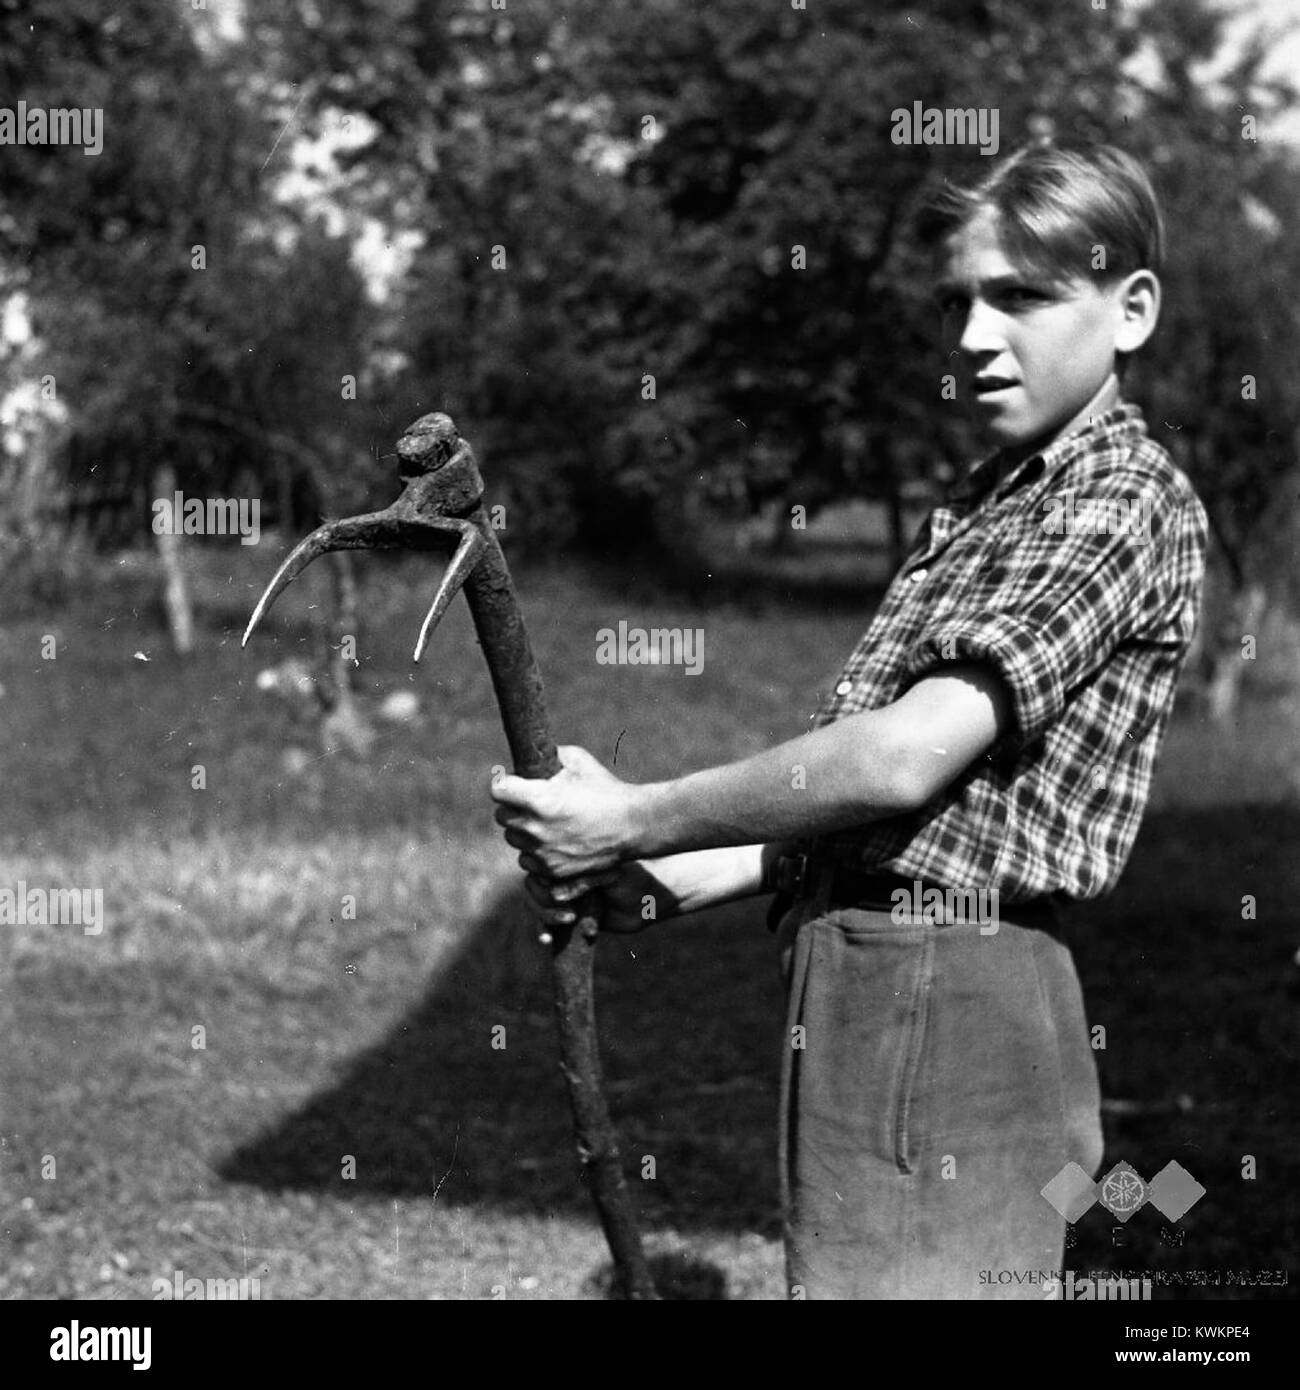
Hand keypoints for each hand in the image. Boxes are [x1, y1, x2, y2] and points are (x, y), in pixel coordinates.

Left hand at [490, 745, 642, 877]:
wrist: (633, 826)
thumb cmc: (606, 789)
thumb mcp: (578, 761)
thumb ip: (549, 757)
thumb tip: (531, 758)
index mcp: (539, 799)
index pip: (498, 790)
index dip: (505, 784)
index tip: (513, 784)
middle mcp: (535, 828)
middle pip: (502, 817)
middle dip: (514, 807)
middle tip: (532, 803)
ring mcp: (542, 853)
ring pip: (515, 840)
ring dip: (524, 831)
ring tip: (548, 823)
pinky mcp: (552, 871)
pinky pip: (529, 861)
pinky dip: (537, 853)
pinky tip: (556, 841)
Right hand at [521, 858, 682, 934]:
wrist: (651, 900)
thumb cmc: (632, 878)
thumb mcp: (609, 875)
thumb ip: (583, 882)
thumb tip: (554, 895)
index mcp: (572, 859)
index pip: (542, 866)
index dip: (542, 879)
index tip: (554, 889)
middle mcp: (566, 876)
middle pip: (535, 887)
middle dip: (543, 901)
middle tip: (567, 913)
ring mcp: (567, 896)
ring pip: (539, 905)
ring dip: (544, 916)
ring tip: (564, 924)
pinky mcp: (571, 917)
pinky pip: (550, 923)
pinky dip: (544, 930)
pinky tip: (545, 939)